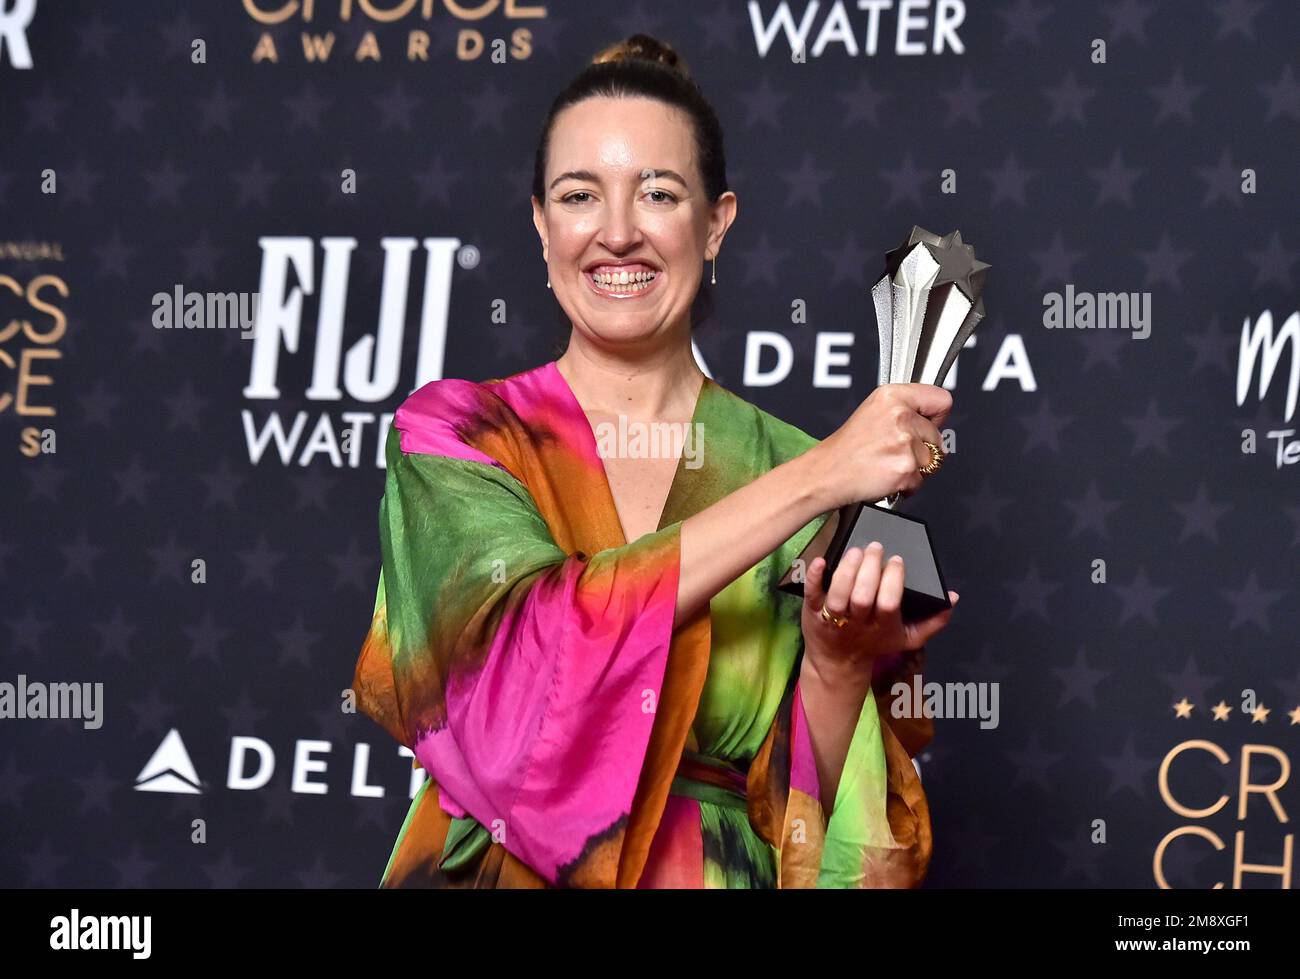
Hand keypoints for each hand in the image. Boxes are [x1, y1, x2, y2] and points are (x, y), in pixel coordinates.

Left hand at [800, 542, 958, 687]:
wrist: (838, 664)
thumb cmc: (874, 644)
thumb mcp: (908, 638)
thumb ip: (933, 622)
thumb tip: (953, 598)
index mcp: (883, 626)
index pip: (888, 603)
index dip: (892, 581)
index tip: (896, 560)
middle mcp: (858, 622)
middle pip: (863, 596)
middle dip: (869, 570)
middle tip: (875, 548)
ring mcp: (833, 618)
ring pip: (839, 595)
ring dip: (846, 571)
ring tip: (855, 551)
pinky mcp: (812, 612)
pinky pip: (812, 595)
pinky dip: (815, 577)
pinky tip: (820, 560)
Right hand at [811, 384, 952, 509]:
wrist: (826, 473)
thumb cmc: (847, 447)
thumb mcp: (873, 411)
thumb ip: (905, 408)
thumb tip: (933, 417)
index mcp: (893, 395)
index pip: (941, 400)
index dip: (936, 416)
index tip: (926, 424)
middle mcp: (900, 415)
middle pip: (937, 436)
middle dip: (922, 448)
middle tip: (893, 451)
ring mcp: (904, 442)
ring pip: (932, 460)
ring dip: (914, 468)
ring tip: (887, 463)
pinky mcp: (905, 468)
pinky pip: (921, 480)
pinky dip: (906, 484)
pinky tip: (886, 476)